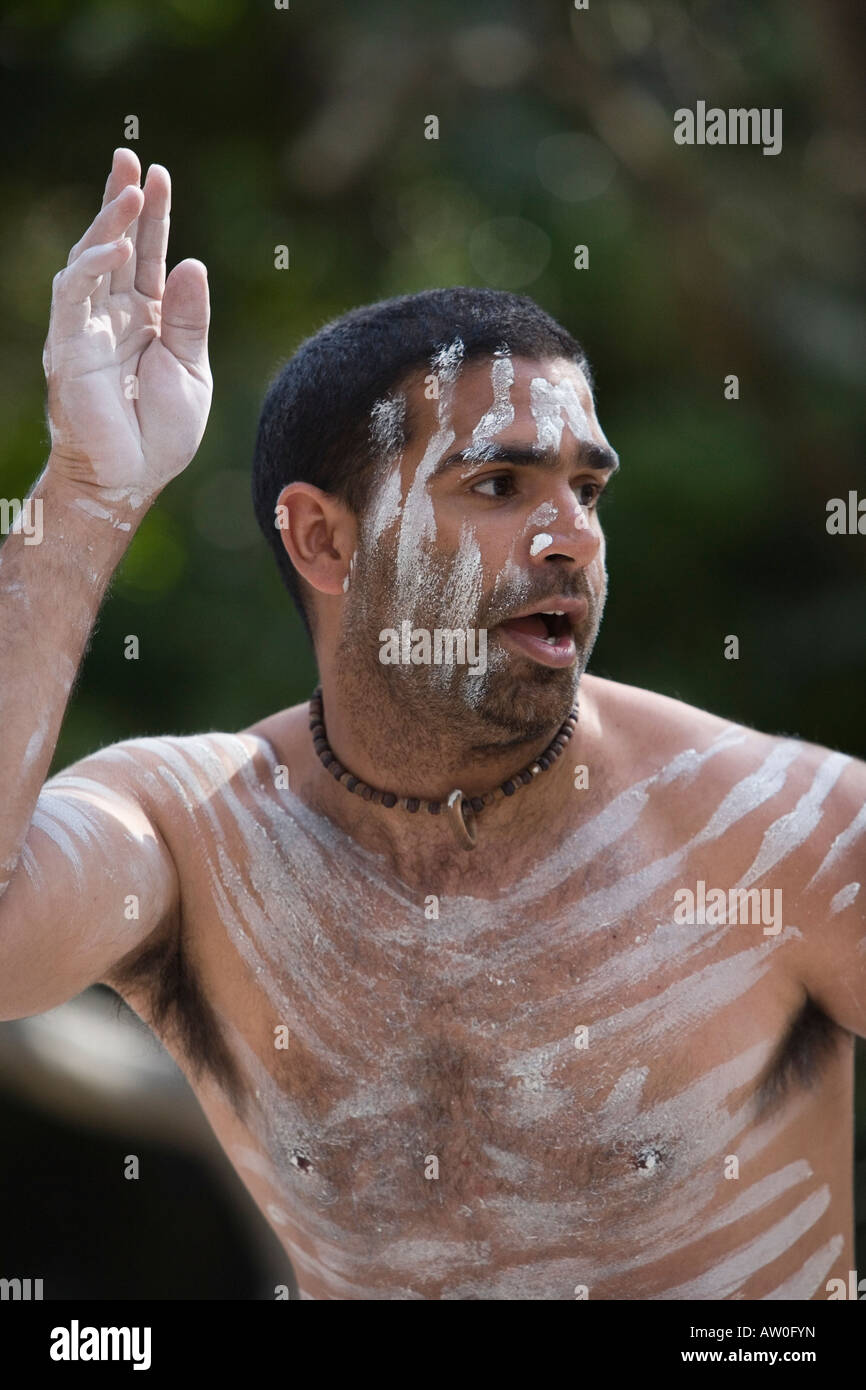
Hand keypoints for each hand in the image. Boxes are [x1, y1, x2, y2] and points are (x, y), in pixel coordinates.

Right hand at [42, 148, 212, 507]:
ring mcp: (90, 326)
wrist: (133, 476)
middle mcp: (116, 314)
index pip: (148, 254)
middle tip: (130, 158)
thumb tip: (190, 263)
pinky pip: (75, 295)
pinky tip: (116, 246)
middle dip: (121, 200)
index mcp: (147, 317)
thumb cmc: (162, 432)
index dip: (154, 215)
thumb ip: (190, 319)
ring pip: (92, 260)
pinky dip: (92, 267)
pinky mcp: (70, 344)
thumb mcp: (191, 370)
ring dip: (108, 222)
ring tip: (129, 190)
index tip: (159, 173)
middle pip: (115, 244)